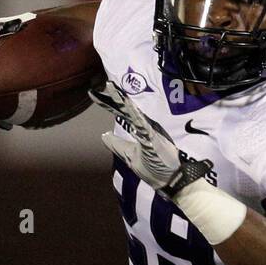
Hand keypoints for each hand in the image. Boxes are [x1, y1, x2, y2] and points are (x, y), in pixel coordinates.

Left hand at [91, 80, 210, 194]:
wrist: (171, 182)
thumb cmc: (154, 169)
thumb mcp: (130, 156)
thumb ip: (117, 145)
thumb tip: (103, 135)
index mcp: (139, 129)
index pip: (121, 113)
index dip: (108, 103)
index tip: (94, 94)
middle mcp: (144, 127)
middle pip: (126, 108)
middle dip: (114, 96)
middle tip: (104, 82)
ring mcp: (150, 132)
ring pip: (133, 112)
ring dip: (122, 100)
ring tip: (111, 87)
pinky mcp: (154, 139)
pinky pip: (143, 125)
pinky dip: (135, 114)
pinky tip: (127, 105)